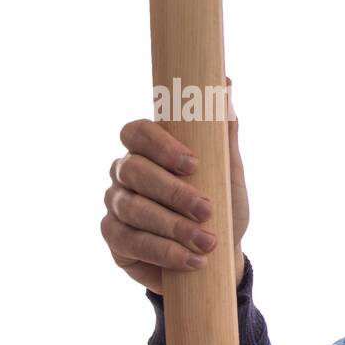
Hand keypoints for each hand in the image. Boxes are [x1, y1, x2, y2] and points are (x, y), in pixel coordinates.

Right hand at [101, 76, 249, 294]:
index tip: (193, 163)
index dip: (160, 145)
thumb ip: (224, 136)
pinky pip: (130, 241)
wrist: (219, 260)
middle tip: (208, 210)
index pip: (137, 132)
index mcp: (148, 150)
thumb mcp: (229, 175)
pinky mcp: (115, 239)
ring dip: (173, 227)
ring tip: (208, 242)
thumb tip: (227, 84)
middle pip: (134, 171)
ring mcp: (116, 205)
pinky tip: (191, 260)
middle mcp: (125, 173)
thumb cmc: (223, 211)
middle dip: (174, 192)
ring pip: (133, 208)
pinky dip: (164, 251)